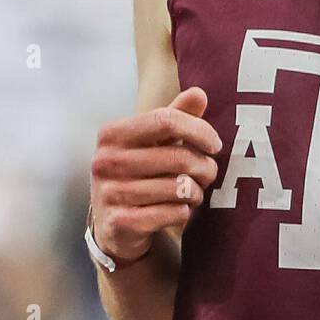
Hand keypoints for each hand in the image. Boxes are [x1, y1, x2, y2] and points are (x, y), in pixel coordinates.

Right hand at [89, 87, 221, 264]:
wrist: (114, 225)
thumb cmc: (140, 173)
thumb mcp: (154, 142)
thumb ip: (176, 115)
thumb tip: (199, 93)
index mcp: (112, 134)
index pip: (166, 120)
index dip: (199, 130)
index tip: (215, 145)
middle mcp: (105, 161)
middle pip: (178, 156)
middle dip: (205, 167)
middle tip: (209, 174)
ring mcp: (109, 194)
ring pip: (179, 188)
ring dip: (196, 192)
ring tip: (192, 193)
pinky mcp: (120, 223)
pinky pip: (172, 212)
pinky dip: (184, 212)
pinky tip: (180, 210)